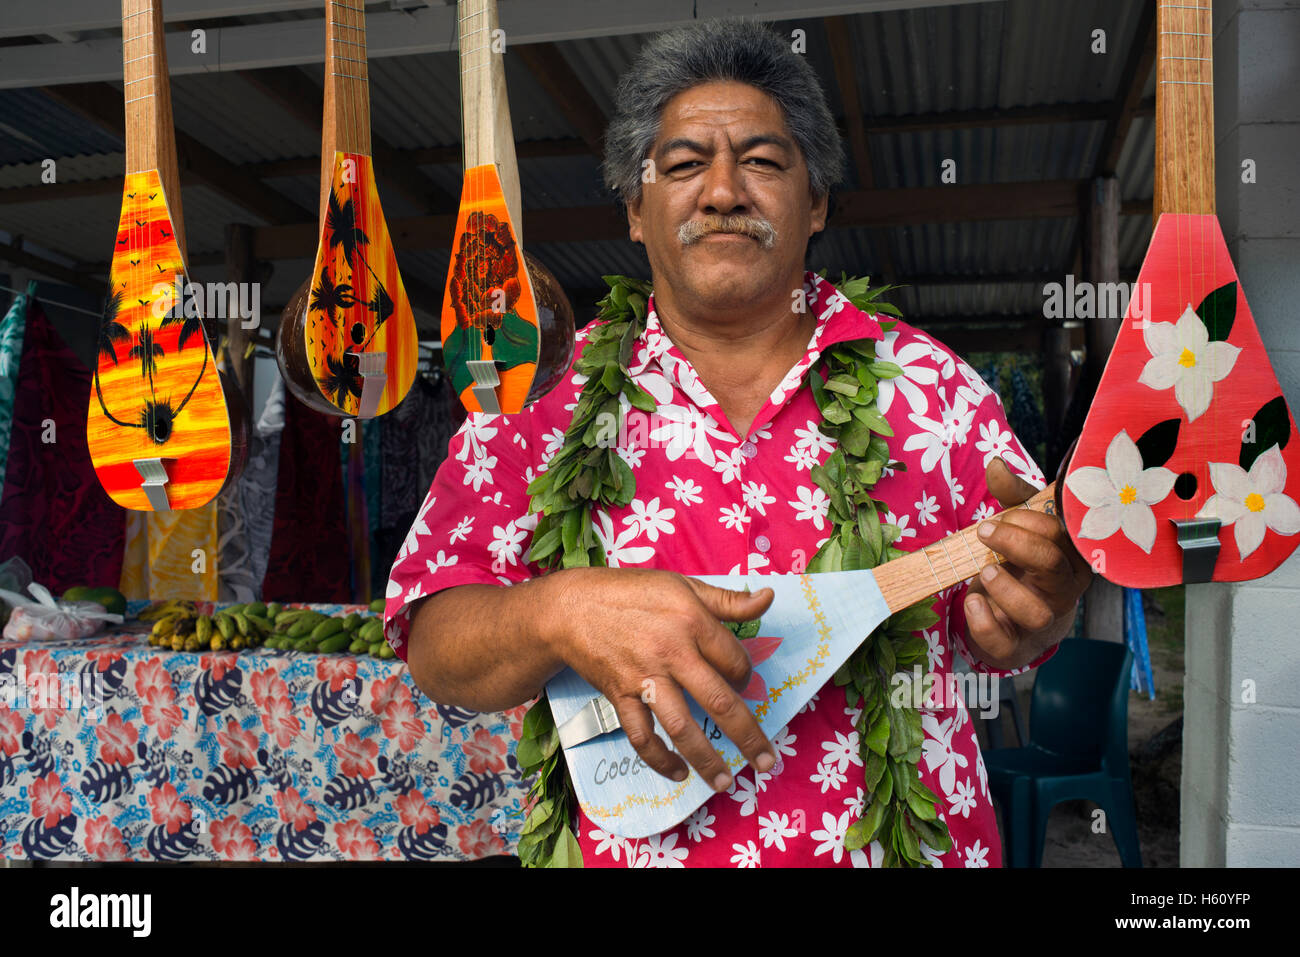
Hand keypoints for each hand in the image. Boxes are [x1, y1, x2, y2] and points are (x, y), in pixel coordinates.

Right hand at [546, 567, 776, 790]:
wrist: (573, 607)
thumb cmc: (631, 592)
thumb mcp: (683, 585)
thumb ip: (728, 598)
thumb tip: (769, 598)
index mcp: (692, 622)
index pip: (735, 660)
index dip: (746, 675)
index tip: (742, 682)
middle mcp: (672, 653)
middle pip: (719, 701)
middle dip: (747, 735)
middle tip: (767, 762)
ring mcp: (645, 678)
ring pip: (683, 726)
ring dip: (706, 759)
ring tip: (724, 782)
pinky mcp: (621, 696)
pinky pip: (642, 735)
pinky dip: (659, 758)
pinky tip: (677, 772)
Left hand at [963, 456, 1091, 668]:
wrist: (1015, 620)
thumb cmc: (1023, 564)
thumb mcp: (1020, 526)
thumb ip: (1011, 496)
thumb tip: (996, 464)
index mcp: (1071, 556)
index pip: (1062, 533)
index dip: (1029, 520)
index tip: (1003, 514)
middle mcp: (1064, 590)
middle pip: (1053, 565)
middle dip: (1015, 543)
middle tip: (984, 532)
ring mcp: (1042, 622)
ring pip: (1036, 611)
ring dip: (1006, 588)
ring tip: (986, 571)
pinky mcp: (1016, 646)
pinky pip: (1005, 641)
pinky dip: (984, 621)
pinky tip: (972, 601)